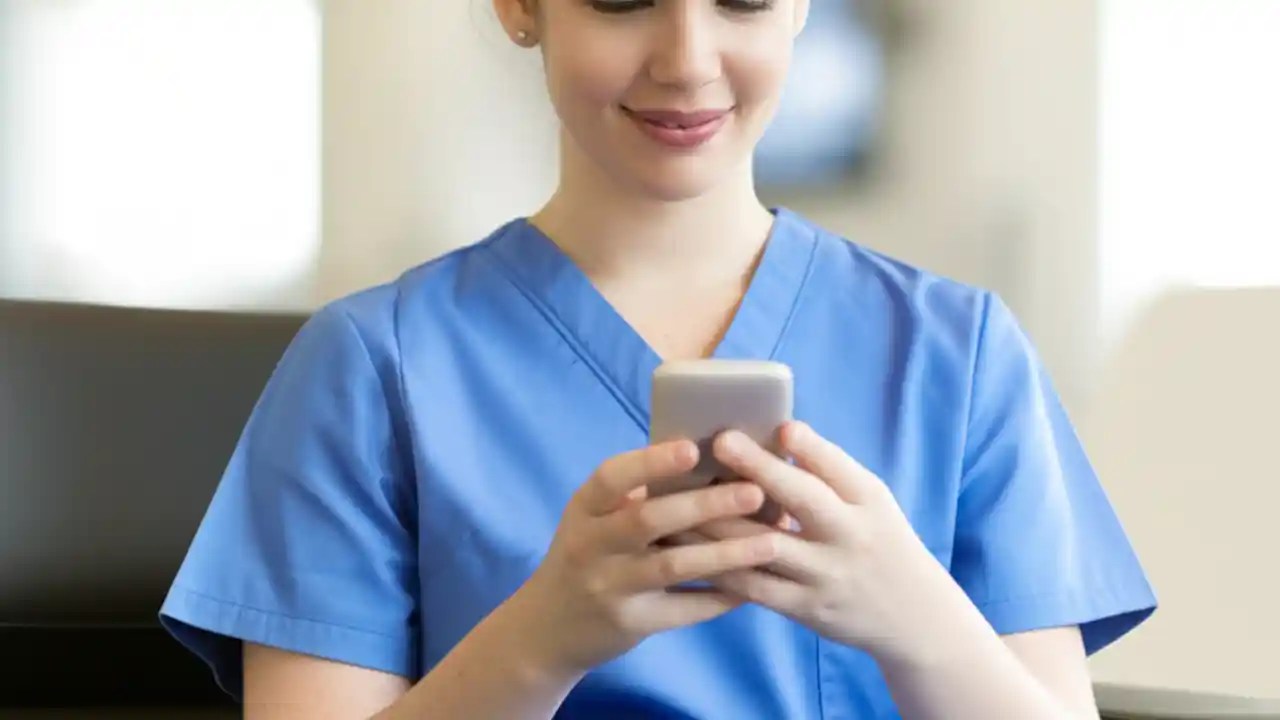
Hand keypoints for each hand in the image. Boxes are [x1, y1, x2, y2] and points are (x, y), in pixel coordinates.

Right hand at [510, 440, 780, 677]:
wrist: (549, 628)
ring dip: (725, 553)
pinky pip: (682, 609)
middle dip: (704, 505)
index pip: (612, 478)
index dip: (651, 462)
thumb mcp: (595, 518)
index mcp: (585, 508)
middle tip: (754, 491)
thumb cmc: (587, 555)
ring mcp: (609, 587)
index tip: (692, 448)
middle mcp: (591, 545)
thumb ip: (637, 494)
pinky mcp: (630, 623)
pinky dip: (719, 597)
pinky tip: (754, 584)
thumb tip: (711, 458)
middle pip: (648, 520)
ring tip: (771, 541)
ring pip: (672, 566)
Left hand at [700, 422, 968, 665]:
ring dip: (721, 521)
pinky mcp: (805, 609)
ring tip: (680, 496)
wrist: (913, 616)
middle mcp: (849, 536)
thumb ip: (829, 471)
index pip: (839, 468)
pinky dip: (720, 567)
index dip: (810, 448)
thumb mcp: (870, 502)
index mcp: (868, 501)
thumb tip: (778, 431)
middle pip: (804, 500)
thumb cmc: (878, 540)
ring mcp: (826, 575)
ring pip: (766, 546)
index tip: (781, 427)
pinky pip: (755, 587)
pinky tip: (687, 548)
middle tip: (722, 441)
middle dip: (761, 469)